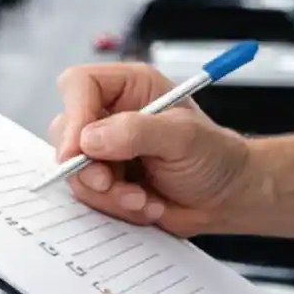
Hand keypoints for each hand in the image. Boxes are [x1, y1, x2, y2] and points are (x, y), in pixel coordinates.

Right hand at [51, 63, 260, 236]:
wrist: (227, 198)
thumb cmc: (216, 157)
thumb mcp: (183, 137)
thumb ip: (137, 132)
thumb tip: (90, 139)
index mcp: (130, 87)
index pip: (79, 86)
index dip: (74, 116)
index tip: (78, 150)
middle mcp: (111, 115)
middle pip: (66, 131)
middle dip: (87, 166)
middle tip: (110, 183)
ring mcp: (106, 150)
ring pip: (75, 170)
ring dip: (107, 193)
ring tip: (143, 199)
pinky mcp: (106, 179)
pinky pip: (89, 195)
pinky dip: (115, 206)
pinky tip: (146, 205)